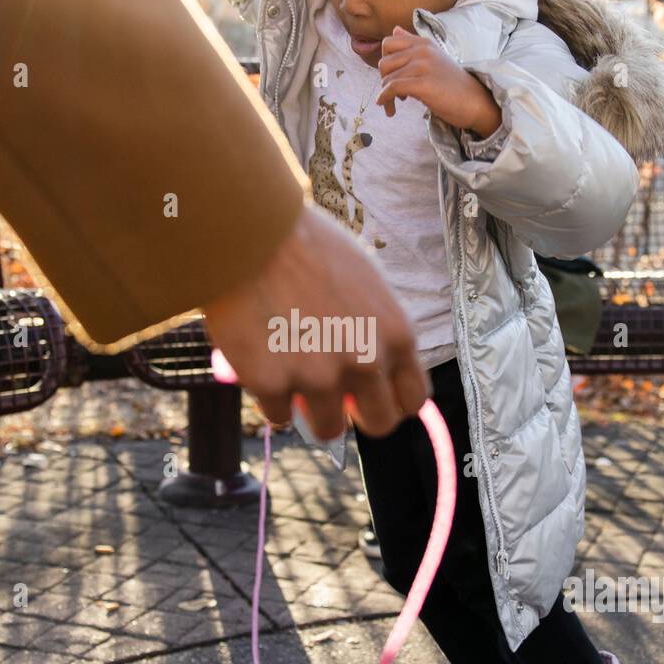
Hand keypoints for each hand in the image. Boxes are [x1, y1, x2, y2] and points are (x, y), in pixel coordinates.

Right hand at [202, 202, 429, 439]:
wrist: (251, 233)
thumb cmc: (308, 249)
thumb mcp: (366, 285)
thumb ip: (376, 333)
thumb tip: (373, 376)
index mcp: (396, 336)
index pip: (412, 400)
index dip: (391, 402)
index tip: (371, 397)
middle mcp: (365, 362)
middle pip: (378, 424)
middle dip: (357, 414)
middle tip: (332, 398)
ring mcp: (319, 378)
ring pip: (328, 429)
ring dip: (312, 411)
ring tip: (291, 374)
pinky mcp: (272, 385)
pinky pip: (277, 416)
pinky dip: (269, 398)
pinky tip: (260, 361)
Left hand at [376, 26, 501, 135]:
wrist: (475, 101)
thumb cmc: (453, 84)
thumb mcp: (434, 57)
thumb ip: (413, 44)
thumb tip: (395, 29)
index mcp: (424, 43)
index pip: (388, 43)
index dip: (385, 61)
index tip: (393, 76)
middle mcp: (422, 50)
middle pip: (384, 62)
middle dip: (384, 81)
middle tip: (393, 95)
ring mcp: (423, 66)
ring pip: (387, 78)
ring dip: (385, 96)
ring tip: (393, 106)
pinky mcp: (423, 84)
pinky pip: (392, 88)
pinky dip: (386, 100)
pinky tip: (390, 110)